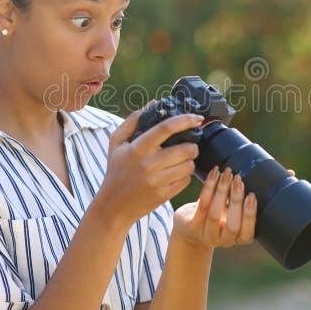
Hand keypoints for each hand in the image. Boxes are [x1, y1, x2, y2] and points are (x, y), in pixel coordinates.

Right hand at [96, 103, 203, 227]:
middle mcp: (148, 164)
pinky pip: (186, 180)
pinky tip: (175, 173)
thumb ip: (133, 120)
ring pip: (189, 165)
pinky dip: (185, 175)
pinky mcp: (164, 195)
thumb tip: (153, 104)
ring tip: (180, 160)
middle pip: (185, 148)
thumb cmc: (116, 170)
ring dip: (189, 160)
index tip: (197, 118)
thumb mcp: (116, 143)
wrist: (113, 205)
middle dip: (192, 145)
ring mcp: (157, 181)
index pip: (166, 128)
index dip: (185, 120)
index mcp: (137, 148)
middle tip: (188, 145)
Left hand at [171, 166, 295, 249]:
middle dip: (235, 200)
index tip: (253, 195)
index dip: (250, 215)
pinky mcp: (192, 226)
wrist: (192, 230)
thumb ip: (263, 194)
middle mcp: (225, 240)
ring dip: (221, 191)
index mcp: (241, 238)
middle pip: (231, 224)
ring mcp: (207, 234)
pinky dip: (207, 187)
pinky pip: (200, 205)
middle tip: (239, 178)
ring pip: (214, 214)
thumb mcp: (242, 208)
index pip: (248, 232)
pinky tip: (214, 173)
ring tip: (227, 173)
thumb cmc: (224, 215)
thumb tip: (290, 174)